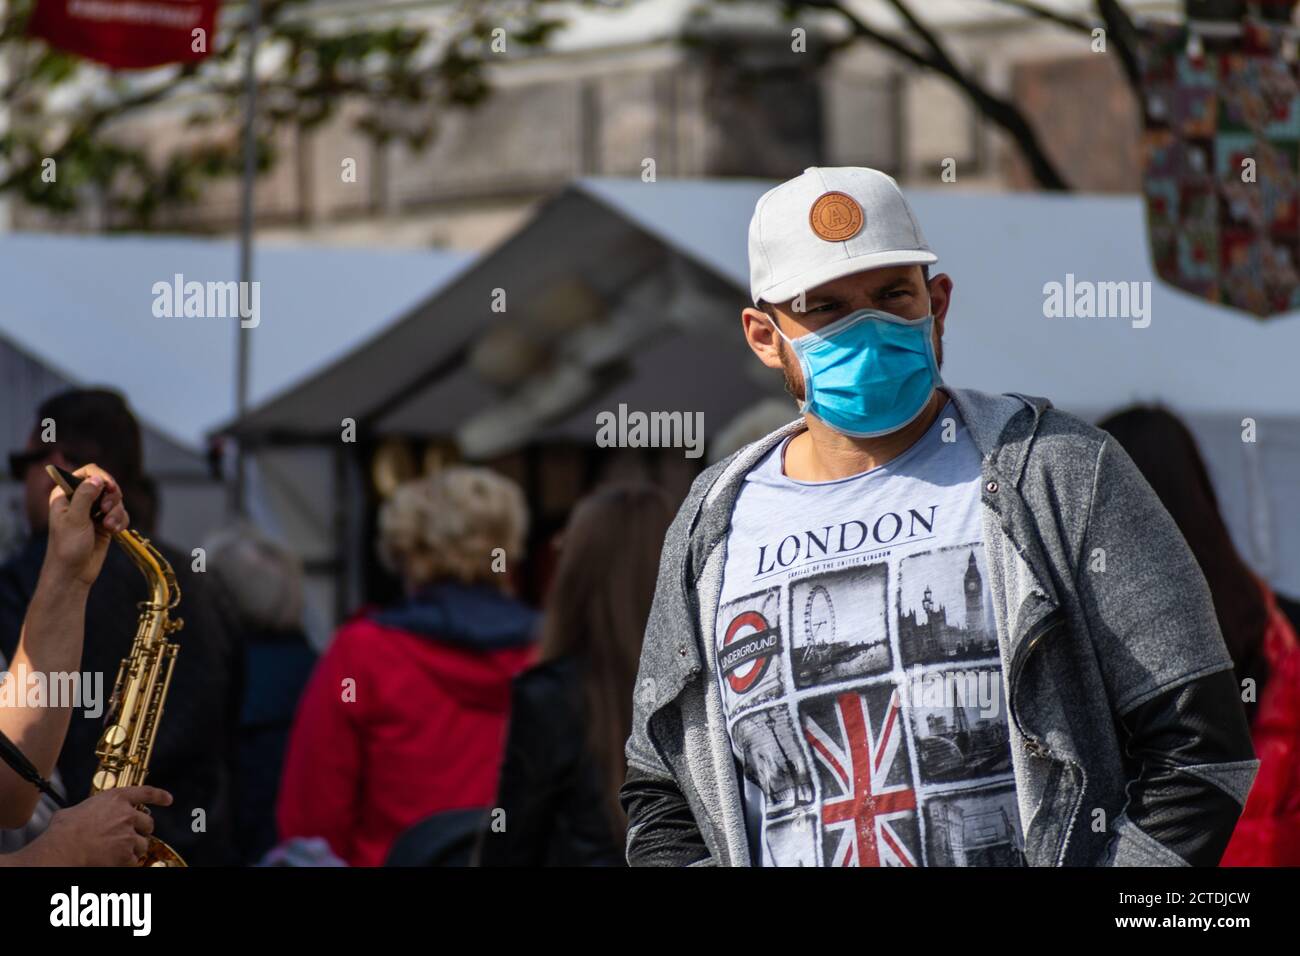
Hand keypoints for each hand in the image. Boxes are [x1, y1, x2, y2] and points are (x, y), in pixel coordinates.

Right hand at [34, 786, 172, 866]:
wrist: (63, 849)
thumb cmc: (63, 831)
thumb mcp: (75, 810)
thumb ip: (88, 809)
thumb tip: (80, 814)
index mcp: (115, 799)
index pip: (146, 793)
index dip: (160, 796)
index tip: (168, 799)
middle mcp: (127, 814)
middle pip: (148, 823)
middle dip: (141, 831)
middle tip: (131, 837)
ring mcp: (129, 834)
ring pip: (143, 843)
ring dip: (135, 848)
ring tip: (119, 852)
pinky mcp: (126, 853)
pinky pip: (135, 860)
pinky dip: (128, 863)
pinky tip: (116, 862)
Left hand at [44, 464, 128, 588]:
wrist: (73, 573)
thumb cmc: (67, 547)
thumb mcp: (74, 519)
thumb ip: (85, 496)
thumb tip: (97, 478)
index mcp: (66, 494)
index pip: (87, 472)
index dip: (102, 476)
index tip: (110, 488)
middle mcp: (80, 500)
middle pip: (106, 484)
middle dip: (112, 497)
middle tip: (107, 510)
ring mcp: (94, 512)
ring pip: (116, 500)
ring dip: (117, 512)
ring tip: (109, 526)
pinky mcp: (105, 523)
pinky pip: (121, 514)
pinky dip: (121, 521)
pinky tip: (114, 532)